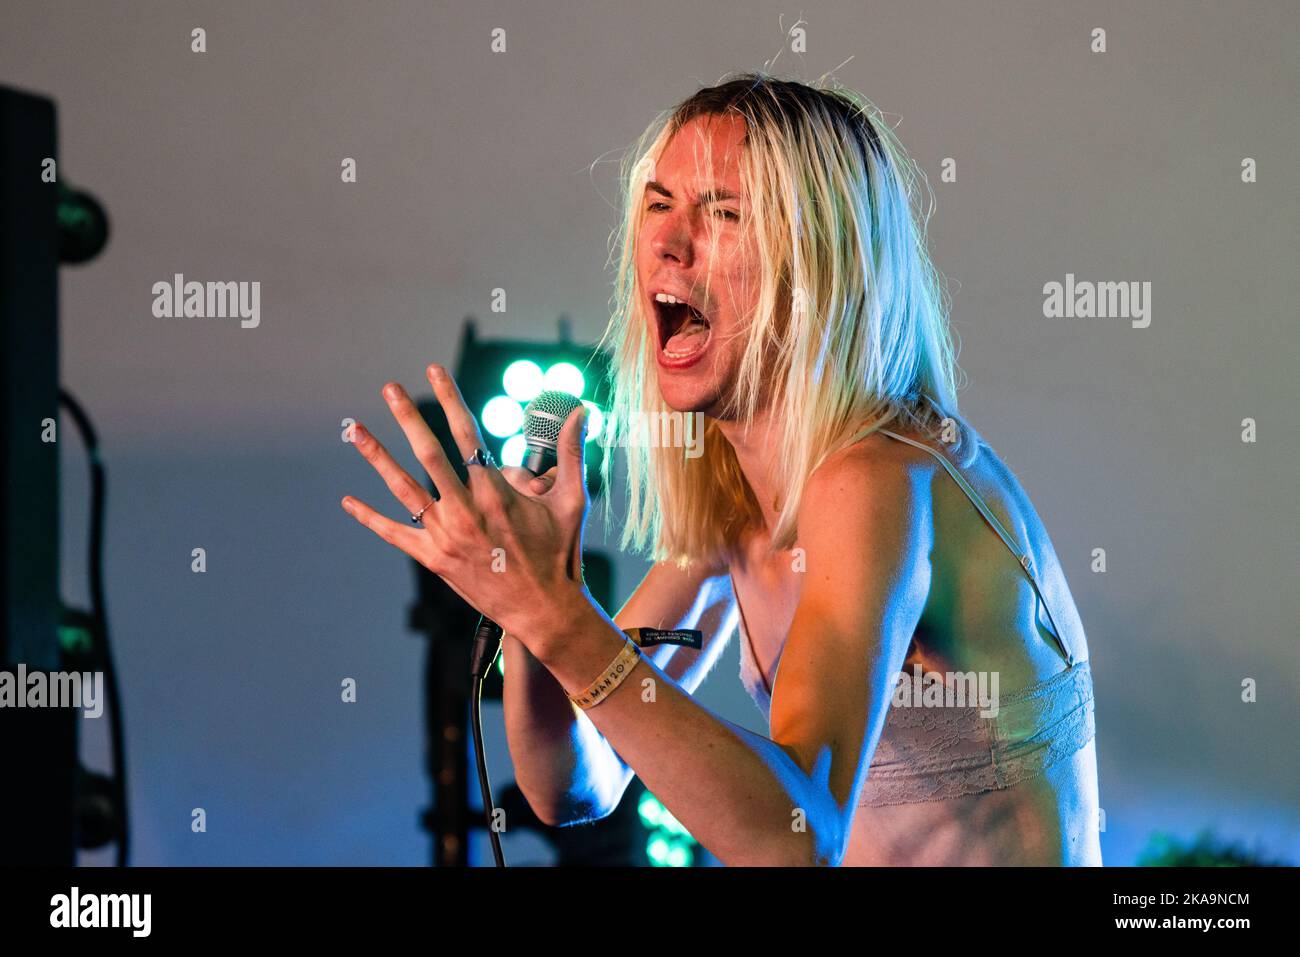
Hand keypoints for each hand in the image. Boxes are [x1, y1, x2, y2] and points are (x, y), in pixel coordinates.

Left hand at [341, 364, 590, 645]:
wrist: (542, 609)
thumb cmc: (559, 553)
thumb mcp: (572, 500)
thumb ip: (572, 453)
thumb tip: (581, 411)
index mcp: (496, 492)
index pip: (467, 433)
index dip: (450, 398)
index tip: (434, 371)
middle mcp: (465, 510)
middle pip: (428, 453)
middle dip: (407, 417)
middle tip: (389, 388)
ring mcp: (445, 535)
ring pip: (403, 488)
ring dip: (377, 456)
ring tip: (356, 429)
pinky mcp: (434, 558)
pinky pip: (395, 533)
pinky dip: (370, 517)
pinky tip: (347, 501)